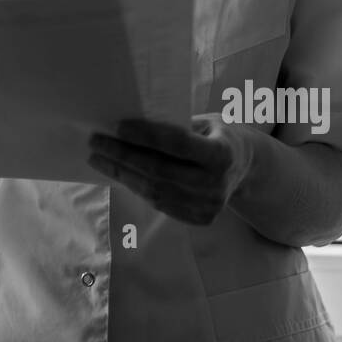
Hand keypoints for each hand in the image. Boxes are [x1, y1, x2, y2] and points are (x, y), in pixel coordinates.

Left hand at [88, 113, 253, 225]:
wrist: (245, 168)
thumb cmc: (218, 135)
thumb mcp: (206, 122)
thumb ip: (177, 125)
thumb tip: (130, 123)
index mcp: (222, 154)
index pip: (177, 144)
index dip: (145, 135)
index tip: (117, 126)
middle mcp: (216, 184)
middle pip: (159, 171)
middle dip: (123, 156)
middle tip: (96, 142)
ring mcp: (208, 206)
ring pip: (155, 191)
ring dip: (122, 174)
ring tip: (98, 158)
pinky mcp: (200, 219)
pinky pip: (160, 204)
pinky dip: (136, 187)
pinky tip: (119, 173)